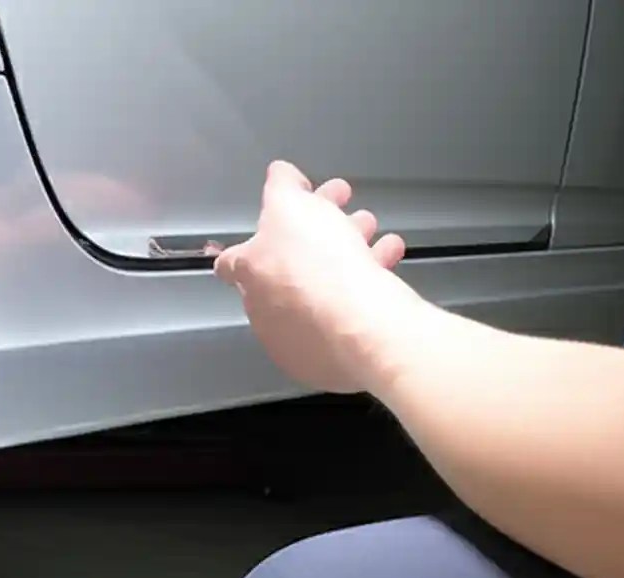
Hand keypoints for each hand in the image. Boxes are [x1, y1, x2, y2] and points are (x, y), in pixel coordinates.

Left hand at [215, 160, 421, 392]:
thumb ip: (281, 186)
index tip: (282, 218)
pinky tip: (389, 256)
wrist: (361, 327)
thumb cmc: (316, 262)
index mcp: (251, 276)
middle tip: (344, 207)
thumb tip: (278, 175)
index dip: (256, 235)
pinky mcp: (337, 356)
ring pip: (325, 285)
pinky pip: (351, 309)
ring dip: (348, 249)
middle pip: (291, 265)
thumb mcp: (290, 205)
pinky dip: (368, 278)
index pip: (233, 260)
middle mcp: (270, 313)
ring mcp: (303, 340)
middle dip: (317, 231)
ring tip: (374, 229)